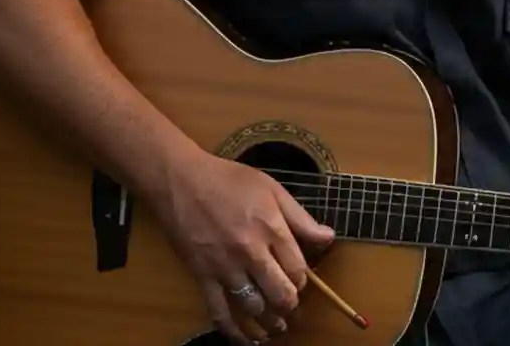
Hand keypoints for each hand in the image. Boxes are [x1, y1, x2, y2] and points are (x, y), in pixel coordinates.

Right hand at [146, 150, 335, 344]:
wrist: (180, 181)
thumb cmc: (228, 181)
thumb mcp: (272, 189)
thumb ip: (301, 218)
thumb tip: (328, 238)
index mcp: (271, 229)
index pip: (297, 269)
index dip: (303, 280)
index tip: (300, 281)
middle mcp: (250, 252)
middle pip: (279, 293)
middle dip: (289, 305)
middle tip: (290, 307)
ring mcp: (225, 267)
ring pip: (253, 307)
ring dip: (268, 322)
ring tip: (276, 327)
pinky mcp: (202, 276)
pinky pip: (219, 311)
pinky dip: (233, 331)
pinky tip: (245, 340)